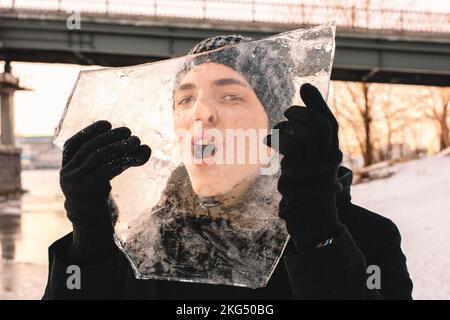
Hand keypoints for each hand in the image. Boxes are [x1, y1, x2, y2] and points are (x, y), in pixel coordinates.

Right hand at [60, 120, 150, 231]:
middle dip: (110, 136)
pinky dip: (125, 159)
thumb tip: (141, 146)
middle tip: (129, 131)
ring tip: (137, 141)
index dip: (89, 131)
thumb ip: (108, 163)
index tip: (107, 123)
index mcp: (65, 170)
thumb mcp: (97, 180)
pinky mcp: (90, 190)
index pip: (72, 144)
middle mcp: (67, 175)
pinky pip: (109, 168)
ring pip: (98, 156)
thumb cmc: (98, 202)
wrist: (93, 229)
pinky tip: (137, 157)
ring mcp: (77, 183)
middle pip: (89, 147)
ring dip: (120, 145)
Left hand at [264, 84, 342, 250]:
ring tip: (274, 135)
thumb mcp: (302, 168)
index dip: (318, 104)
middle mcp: (328, 161)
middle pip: (321, 126)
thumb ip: (299, 147)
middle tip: (286, 111)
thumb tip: (287, 124)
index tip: (305, 86)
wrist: (312, 226)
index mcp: (330, 155)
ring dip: (286, 131)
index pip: (330, 124)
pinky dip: (278, 142)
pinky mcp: (305, 181)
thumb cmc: (303, 196)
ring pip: (304, 137)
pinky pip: (292, 151)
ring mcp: (318, 171)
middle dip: (301, 113)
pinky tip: (268, 142)